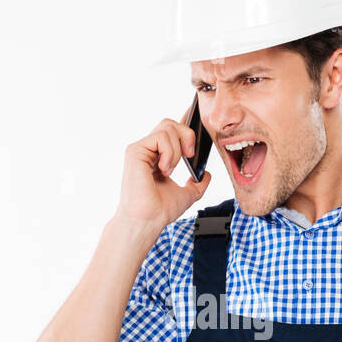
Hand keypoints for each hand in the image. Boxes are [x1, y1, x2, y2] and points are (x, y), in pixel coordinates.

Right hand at [117, 114, 212, 230]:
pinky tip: (164, 169)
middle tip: (189, 156)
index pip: (171, 131)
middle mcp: (147, 151)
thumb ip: (197, 184)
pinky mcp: (135, 151)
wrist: (148, 221)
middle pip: (170, 123)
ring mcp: (140, 149)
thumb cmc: (160, 211)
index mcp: (157, 157)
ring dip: (177, 149)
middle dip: (186, 135)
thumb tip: (206, 175)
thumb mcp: (186, 195)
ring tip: (171, 169)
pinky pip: (160, 137)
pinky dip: (169, 152)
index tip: (198, 120)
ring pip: (167, 128)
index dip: (185, 122)